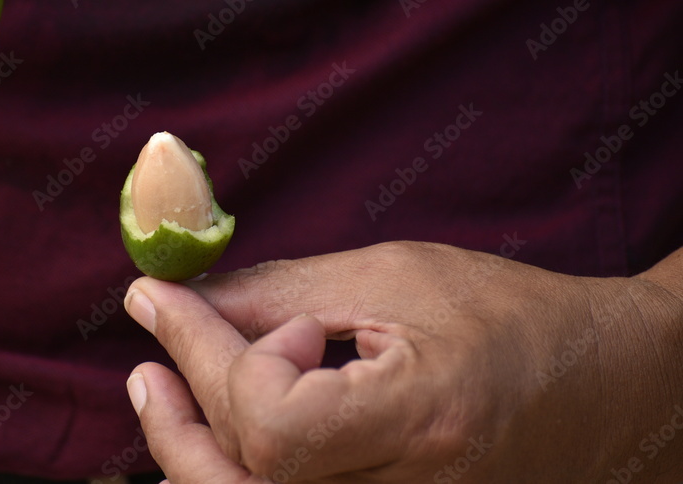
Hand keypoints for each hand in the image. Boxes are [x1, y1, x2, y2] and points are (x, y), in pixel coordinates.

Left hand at [123, 242, 682, 482]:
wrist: (596, 383)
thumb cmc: (503, 314)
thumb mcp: (388, 277)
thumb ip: (276, 297)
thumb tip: (180, 301)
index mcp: (423, 419)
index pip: (271, 422)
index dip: (209, 358)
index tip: (166, 301)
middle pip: (251, 480)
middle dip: (178, 423)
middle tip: (144, 366)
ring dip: (194, 456)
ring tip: (161, 392)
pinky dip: (241, 473)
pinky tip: (218, 430)